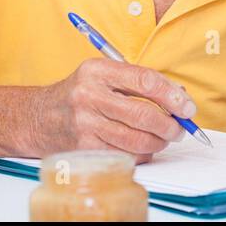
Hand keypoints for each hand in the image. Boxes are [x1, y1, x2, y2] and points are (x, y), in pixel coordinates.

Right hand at [31, 58, 196, 161]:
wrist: (38, 117)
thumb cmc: (79, 94)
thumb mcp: (103, 75)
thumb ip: (137, 82)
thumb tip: (180, 98)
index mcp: (97, 70)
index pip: (144, 80)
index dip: (172, 96)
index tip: (187, 107)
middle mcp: (89, 95)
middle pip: (143, 114)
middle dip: (170, 124)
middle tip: (180, 128)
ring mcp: (85, 124)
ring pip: (136, 139)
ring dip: (158, 142)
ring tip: (164, 138)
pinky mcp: (83, 147)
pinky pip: (123, 154)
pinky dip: (141, 153)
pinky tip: (142, 147)